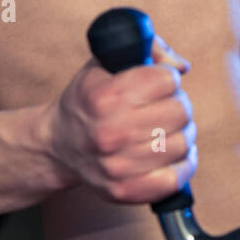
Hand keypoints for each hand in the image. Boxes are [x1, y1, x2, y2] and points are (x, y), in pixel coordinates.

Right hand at [45, 32, 198, 203]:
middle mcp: (110, 132)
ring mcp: (117, 166)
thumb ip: (146, 48)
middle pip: (180, 111)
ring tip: (165, 129)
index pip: (167, 79)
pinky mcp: (124, 190)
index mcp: (105, 97)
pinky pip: (175, 178)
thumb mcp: (104, 63)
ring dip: (181, 133)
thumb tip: (181, 66)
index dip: (167, 77)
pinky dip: (182, 164)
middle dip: (178, 103)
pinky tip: (171, 153)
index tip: (158, 82)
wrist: (57, 146)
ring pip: (181, 143)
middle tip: (165, 106)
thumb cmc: (86, 102)